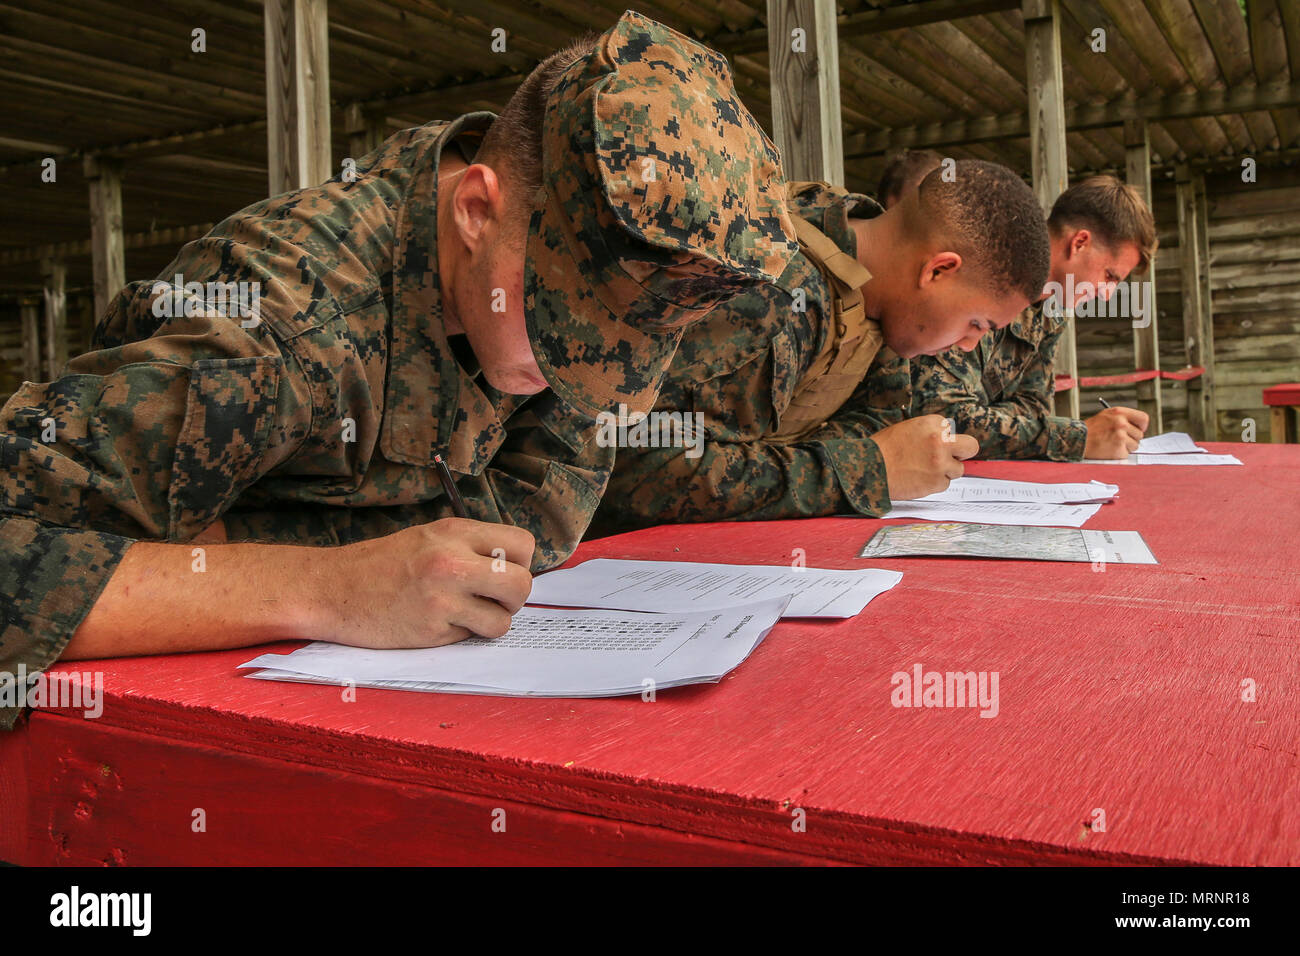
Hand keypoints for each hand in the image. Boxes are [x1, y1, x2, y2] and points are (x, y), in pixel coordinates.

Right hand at [315, 518, 534, 648]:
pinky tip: (438, 623)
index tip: (502, 572)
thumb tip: (514, 566)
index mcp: (455, 532)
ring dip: (491, 622)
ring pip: (503, 620)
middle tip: (493, 600)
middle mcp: (452, 561)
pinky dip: (462, 634)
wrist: (331, 588)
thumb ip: (471, 547)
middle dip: (514, 598)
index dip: (520, 563)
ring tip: (465, 614)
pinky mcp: (431, 630)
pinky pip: (472, 637)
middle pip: (522, 584)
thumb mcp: (429, 537)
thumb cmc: (381, 564)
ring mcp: (442, 598)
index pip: (523, 544)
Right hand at [873, 414, 979, 501]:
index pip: (951, 430)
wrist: (869, 468)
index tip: (932, 443)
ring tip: (924, 470)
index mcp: (933, 423)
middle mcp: (941, 442)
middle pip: (971, 447)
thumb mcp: (908, 428)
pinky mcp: (937, 483)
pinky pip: (945, 484)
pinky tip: (919, 479)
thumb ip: (930, 432)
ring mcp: (941, 464)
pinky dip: (934, 483)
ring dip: (945, 471)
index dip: (942, 438)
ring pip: (958, 470)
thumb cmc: (883, 448)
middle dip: (963, 452)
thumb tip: (945, 441)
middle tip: (952, 456)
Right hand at [1083, 406, 1148, 458]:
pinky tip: (1109, 449)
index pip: (1143, 418)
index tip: (1139, 429)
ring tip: (1112, 444)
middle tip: (1119, 439)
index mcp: (1119, 412)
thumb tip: (1137, 426)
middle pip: (1139, 434)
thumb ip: (1122, 418)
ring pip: (1135, 445)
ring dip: (1126, 447)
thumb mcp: (1106, 415)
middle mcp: (1121, 423)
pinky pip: (1127, 454)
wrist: (1077, 440)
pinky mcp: (1118, 449)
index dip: (1142, 426)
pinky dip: (1119, 454)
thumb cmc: (1090, 429)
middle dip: (1131, 438)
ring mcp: (1120, 437)